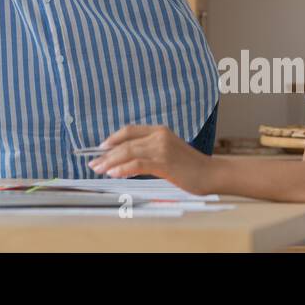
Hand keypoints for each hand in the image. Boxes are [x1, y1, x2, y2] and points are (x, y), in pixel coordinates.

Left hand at [88, 124, 215, 194]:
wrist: (211, 173)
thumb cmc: (190, 167)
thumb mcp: (168, 153)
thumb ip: (150, 152)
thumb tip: (126, 160)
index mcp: (159, 130)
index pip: (129, 131)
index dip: (112, 139)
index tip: (100, 148)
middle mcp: (158, 135)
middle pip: (125, 142)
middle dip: (106, 153)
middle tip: (93, 163)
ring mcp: (161, 148)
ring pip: (128, 152)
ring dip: (109, 161)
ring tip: (97, 169)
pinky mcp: (163, 162)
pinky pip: (137, 164)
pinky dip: (122, 168)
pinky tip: (113, 173)